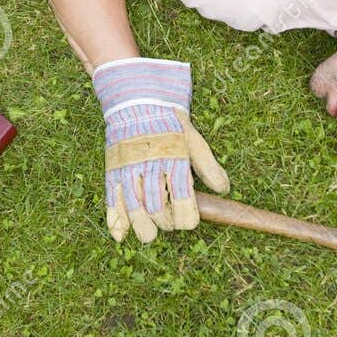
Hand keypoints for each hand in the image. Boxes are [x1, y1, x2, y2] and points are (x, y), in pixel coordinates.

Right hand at [92, 58, 228, 243]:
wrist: (137, 99)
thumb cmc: (169, 122)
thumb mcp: (194, 139)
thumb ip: (208, 166)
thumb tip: (224, 189)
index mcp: (175, 159)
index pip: (182, 201)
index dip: (186, 218)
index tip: (188, 220)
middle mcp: (151, 165)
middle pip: (158, 209)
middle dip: (166, 223)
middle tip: (169, 222)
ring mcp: (129, 168)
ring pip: (134, 209)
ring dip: (143, 227)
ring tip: (150, 233)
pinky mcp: (113, 169)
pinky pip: (112, 200)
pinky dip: (116, 222)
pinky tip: (121, 237)